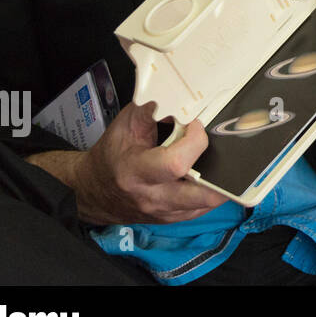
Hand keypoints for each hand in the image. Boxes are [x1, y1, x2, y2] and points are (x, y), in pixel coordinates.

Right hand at [29, 101, 227, 224]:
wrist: (93, 191)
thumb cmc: (110, 156)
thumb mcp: (123, 127)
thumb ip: (150, 111)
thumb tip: (176, 96)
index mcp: (137, 172)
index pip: (177, 163)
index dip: (194, 140)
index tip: (195, 125)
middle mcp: (153, 197)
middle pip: (202, 195)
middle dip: (221, 172)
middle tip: (222, 151)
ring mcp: (164, 212)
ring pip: (207, 204)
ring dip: (219, 183)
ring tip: (218, 162)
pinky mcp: (172, 219)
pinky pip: (202, 209)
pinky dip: (210, 192)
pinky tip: (206, 175)